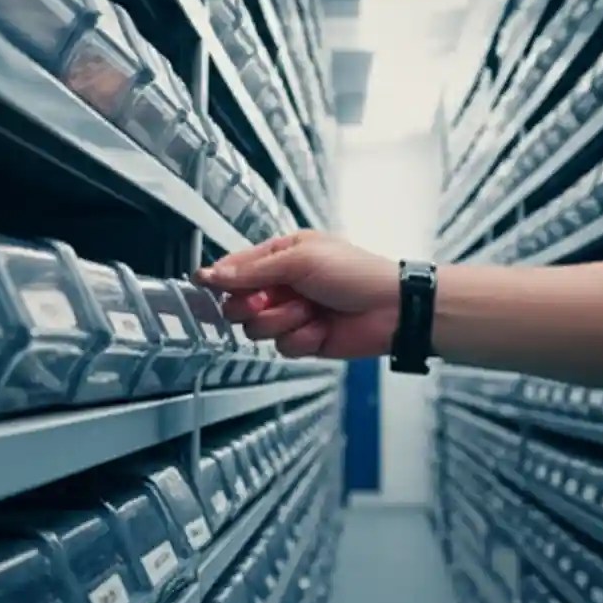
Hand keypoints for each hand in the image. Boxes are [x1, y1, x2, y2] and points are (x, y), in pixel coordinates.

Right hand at [194, 231, 399, 358]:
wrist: (392, 309)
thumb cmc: (356, 274)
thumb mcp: (300, 259)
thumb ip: (252, 270)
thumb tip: (212, 274)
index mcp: (281, 256)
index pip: (235, 268)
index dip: (222, 279)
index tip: (210, 286)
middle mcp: (282, 285)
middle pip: (238, 303)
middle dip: (252, 304)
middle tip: (269, 299)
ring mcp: (291, 313)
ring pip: (257, 328)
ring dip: (283, 321)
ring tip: (309, 311)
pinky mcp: (303, 339)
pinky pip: (281, 346)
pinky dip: (301, 338)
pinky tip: (321, 328)